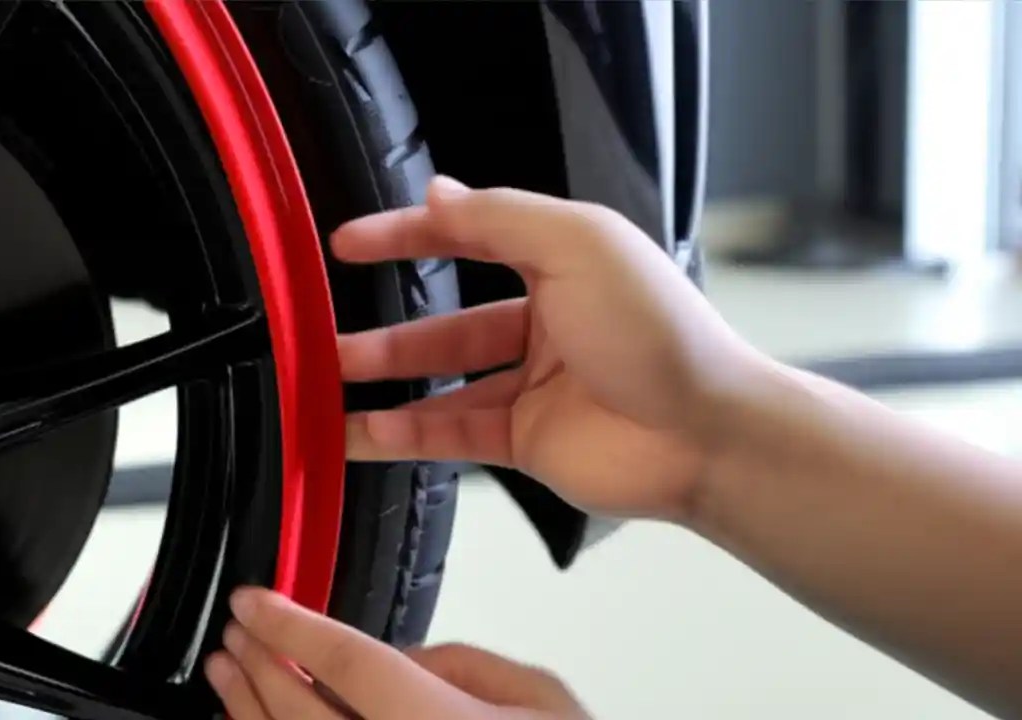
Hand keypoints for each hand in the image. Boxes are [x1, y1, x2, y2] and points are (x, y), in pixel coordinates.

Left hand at [205, 587, 589, 718]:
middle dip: (259, 659)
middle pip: (300, 707)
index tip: (255, 602)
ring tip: (225, 670)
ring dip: (246, 706)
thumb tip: (404, 656)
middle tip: (237, 630)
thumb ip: (466, 664)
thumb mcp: (541, 699)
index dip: (289, 624)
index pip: (344, 660)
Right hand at [335, 177, 758, 519]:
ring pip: (443, 384)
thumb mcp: (578, 245)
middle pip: (447, 323)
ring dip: (387, 384)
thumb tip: (437, 192)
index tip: (348, 242)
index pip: (469, 238)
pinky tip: (367, 431)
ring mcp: (535, 387)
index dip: (406, 236)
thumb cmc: (659, 331)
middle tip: (325, 335)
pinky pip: (455, 435)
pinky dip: (408, 434)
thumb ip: (500, 218)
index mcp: (561, 262)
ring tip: (328, 387)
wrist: (708, 434)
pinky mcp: (529, 442)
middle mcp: (546, 323)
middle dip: (387, 329)